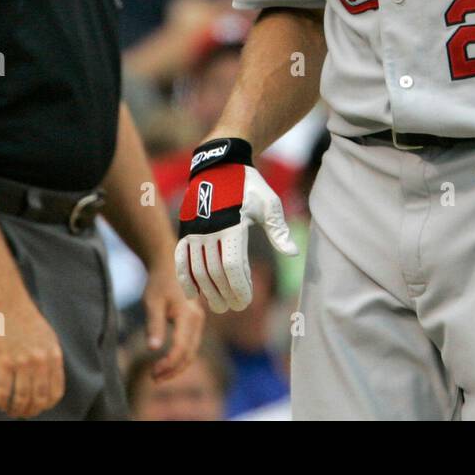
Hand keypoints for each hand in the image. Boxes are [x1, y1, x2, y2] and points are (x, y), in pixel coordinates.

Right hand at [0, 297, 64, 417]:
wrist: (9, 305)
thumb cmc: (28, 322)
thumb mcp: (49, 338)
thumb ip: (51, 359)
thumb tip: (50, 382)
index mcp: (54, 356)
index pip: (56, 391)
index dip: (48, 405)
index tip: (39, 408)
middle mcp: (41, 361)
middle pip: (39, 399)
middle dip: (31, 411)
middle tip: (24, 413)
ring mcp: (23, 362)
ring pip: (22, 398)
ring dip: (16, 409)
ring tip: (11, 411)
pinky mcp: (4, 361)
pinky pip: (3, 390)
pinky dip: (2, 402)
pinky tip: (0, 404)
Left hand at [142, 262, 205, 380]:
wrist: (171, 266)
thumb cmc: (159, 283)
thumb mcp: (152, 303)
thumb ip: (154, 325)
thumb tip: (153, 349)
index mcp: (187, 315)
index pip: (181, 348)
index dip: (168, 363)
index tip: (152, 372)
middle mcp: (197, 320)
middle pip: (190, 353)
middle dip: (173, 369)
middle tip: (154, 379)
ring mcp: (199, 321)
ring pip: (192, 351)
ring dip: (177, 366)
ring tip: (158, 375)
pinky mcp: (195, 323)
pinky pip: (191, 345)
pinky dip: (181, 358)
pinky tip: (167, 363)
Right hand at [174, 137, 297, 312]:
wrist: (220, 166)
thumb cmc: (249, 187)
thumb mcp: (269, 204)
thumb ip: (279, 231)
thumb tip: (293, 254)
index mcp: (232, 224)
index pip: (233, 266)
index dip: (239, 287)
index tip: (247, 302)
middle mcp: (209, 229)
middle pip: (215, 272)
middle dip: (226, 293)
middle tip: (236, 308)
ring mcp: (194, 230)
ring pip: (197, 270)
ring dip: (208, 292)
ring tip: (220, 306)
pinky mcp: (185, 230)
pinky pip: (180, 259)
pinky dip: (184, 278)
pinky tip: (193, 295)